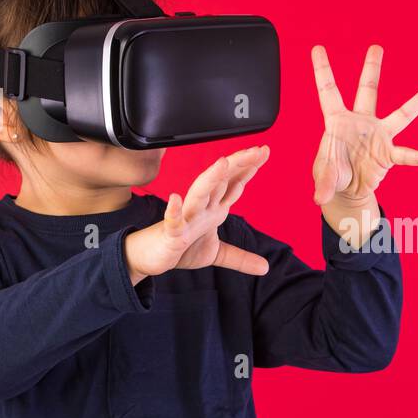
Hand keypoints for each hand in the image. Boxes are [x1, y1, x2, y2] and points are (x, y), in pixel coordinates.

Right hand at [124, 145, 269, 283]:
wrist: (152, 257)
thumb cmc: (181, 247)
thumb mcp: (216, 253)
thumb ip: (241, 258)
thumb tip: (265, 267)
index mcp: (212, 208)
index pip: (232, 183)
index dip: (248, 167)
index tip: (264, 151)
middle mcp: (201, 208)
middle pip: (221, 181)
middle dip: (238, 164)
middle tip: (258, 150)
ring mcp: (186, 218)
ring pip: (199, 194)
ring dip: (211, 178)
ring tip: (223, 163)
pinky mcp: (171, 233)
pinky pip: (172, 221)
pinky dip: (173, 211)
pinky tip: (175, 199)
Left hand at [310, 44, 417, 206]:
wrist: (347, 189)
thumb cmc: (333, 174)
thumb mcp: (325, 176)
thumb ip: (323, 184)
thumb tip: (319, 199)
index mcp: (338, 121)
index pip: (328, 91)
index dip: (322, 70)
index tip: (317, 49)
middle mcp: (361, 122)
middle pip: (368, 91)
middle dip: (372, 68)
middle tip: (377, 47)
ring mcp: (378, 136)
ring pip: (401, 115)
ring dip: (417, 102)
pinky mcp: (388, 154)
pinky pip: (406, 155)